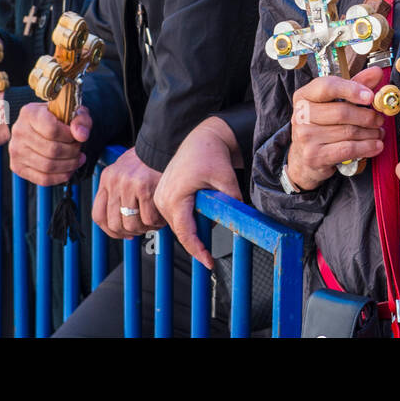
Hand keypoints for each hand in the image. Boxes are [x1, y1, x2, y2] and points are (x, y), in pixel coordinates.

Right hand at [9, 102, 90, 186]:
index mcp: (30, 113)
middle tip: (78, 148)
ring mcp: (16, 151)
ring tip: (76, 159)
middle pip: (52, 150)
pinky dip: (60, 177)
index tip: (76, 136)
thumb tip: (81, 135)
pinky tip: (68, 170)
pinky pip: (42, 179)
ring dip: (69, 165)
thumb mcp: (71, 111)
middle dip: (72, 152)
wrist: (37, 125)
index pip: (52, 130)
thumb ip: (80, 120)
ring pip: (48, 166)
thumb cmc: (56, 118)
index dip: (70, 137)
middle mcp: (19, 131)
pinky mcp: (18, 167)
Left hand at [92, 147, 162, 238]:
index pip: (98, 215)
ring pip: (131, 224)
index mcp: (107, 179)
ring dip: (144, 229)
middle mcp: (114, 182)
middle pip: (114, 223)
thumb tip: (119, 223)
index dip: (109, 230)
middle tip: (140, 230)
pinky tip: (161, 217)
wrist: (162, 144)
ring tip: (152, 223)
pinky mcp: (144, 187)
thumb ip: (117, 192)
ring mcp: (128, 185)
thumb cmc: (146, 159)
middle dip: (129, 232)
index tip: (120, 233)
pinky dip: (156, 223)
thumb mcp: (123, 171)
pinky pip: (148, 218)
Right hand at [153, 117, 242, 268]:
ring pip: (177, 225)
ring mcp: (160, 196)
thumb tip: (239, 221)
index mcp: (175, 197)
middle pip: (180, 232)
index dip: (198, 250)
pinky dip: (186, 220)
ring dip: (191, 230)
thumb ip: (231, 201)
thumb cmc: (210, 154)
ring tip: (208, 222)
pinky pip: (174, 216)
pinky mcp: (163, 194)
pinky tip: (199, 213)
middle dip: (196, 242)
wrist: (202, 137)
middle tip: (211, 253)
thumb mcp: (225, 179)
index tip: (208, 262)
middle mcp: (163, 199)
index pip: (185, 233)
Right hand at [285, 65, 386, 191]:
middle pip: (342, 112)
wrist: (304, 159)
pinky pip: (348, 149)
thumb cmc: (321, 126)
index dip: (351, 89)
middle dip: (367, 116)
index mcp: (304, 96)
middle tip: (379, 119)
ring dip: (370, 133)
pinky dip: (367, 147)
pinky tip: (375, 145)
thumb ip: (354, 85)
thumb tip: (376, 72)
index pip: (327, 87)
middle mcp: (301, 115)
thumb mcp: (333, 102)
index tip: (370, 96)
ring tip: (378, 132)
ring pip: (348, 131)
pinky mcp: (314, 155)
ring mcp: (305, 136)